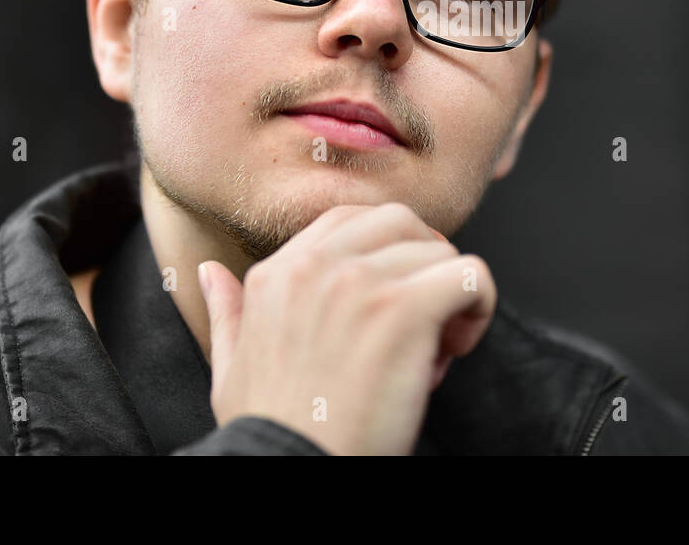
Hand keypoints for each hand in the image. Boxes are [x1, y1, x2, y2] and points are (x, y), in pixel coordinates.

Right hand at [199, 202, 496, 454]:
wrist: (292, 469)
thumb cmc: (271, 430)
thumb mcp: (231, 368)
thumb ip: (228, 312)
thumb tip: (208, 273)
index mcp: (279, 272)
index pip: (350, 220)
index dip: (385, 253)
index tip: (389, 303)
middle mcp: (317, 266)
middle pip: (400, 221)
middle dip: (421, 261)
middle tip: (422, 318)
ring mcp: (361, 282)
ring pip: (440, 250)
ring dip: (448, 294)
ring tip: (433, 349)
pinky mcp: (404, 310)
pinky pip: (472, 275)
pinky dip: (479, 304)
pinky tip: (457, 345)